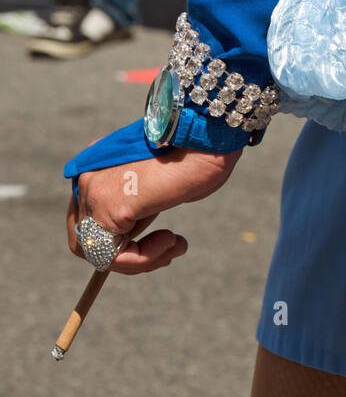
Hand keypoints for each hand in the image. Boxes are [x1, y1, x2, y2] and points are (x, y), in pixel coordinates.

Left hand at [67, 148, 241, 275]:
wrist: (209, 135)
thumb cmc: (198, 155)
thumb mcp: (157, 180)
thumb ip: (136, 199)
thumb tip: (131, 235)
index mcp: (96, 164)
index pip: (89, 218)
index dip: (123, 240)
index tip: (165, 237)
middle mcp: (86, 175)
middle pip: (87, 239)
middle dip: (130, 254)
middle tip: (169, 247)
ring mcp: (93, 191)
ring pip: (96, 254)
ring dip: (140, 260)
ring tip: (174, 245)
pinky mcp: (107, 207)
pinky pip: (111, 257)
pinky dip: (143, 260)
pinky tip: (173, 241)